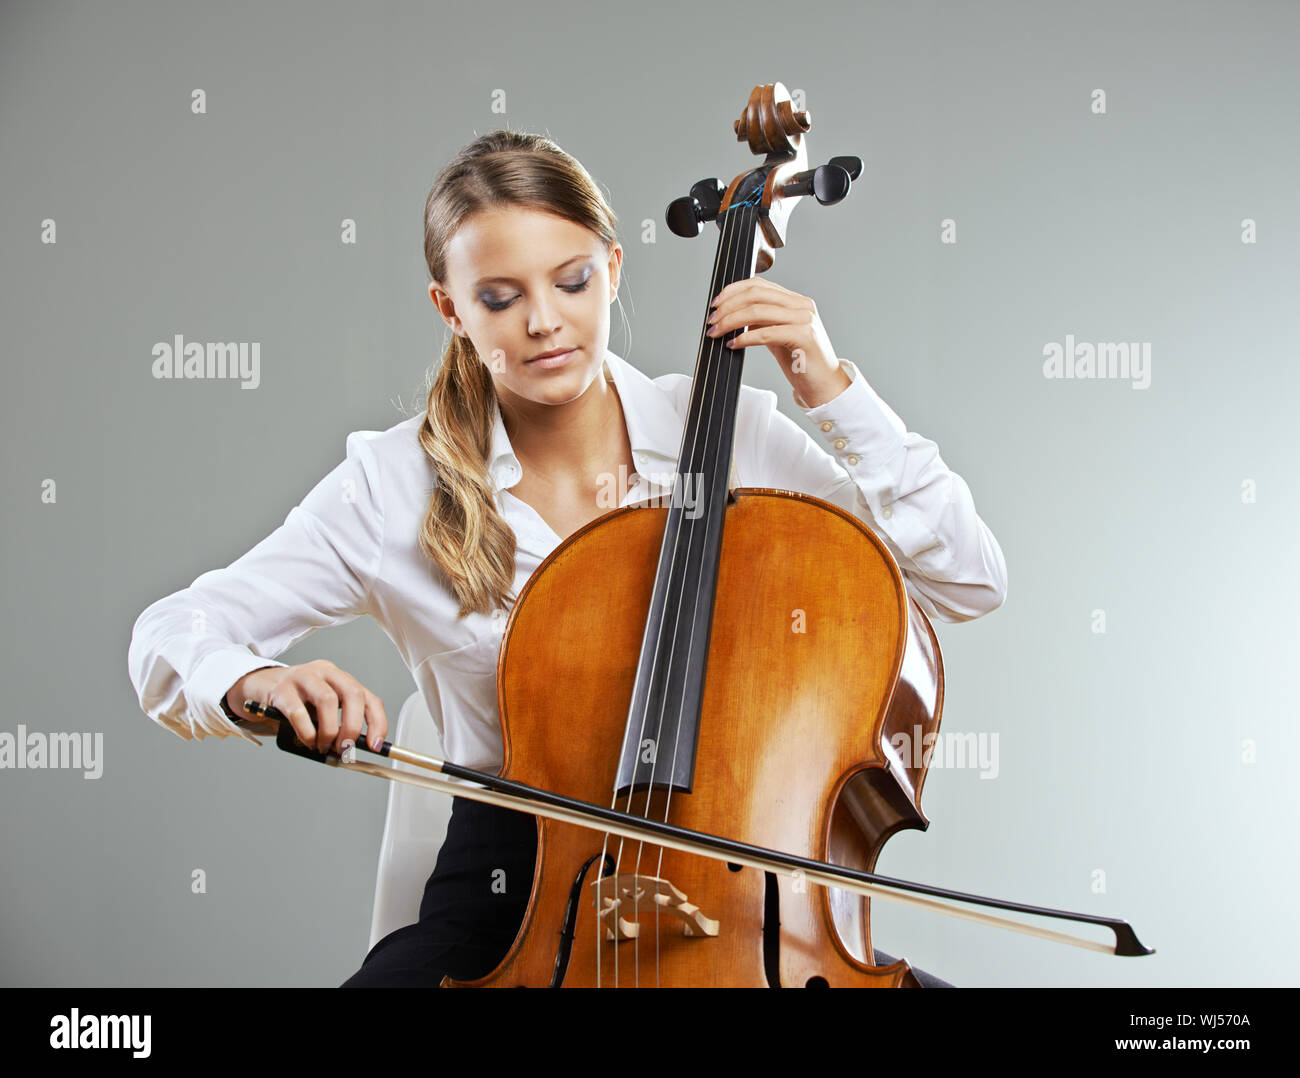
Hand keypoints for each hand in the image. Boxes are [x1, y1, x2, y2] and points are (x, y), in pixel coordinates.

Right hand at [226, 659, 387, 753]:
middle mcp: (325, 673)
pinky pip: (298, 711)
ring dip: (329, 731)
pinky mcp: (281, 689)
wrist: (257, 687)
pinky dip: (306, 732)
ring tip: (323, 746)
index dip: (377, 723)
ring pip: (327, 701)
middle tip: (345, 749)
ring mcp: (303, 677)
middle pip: (352, 694)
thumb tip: (349, 751)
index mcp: (340, 679)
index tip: (376, 746)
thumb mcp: (320, 710)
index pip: (369, 698)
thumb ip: (335, 724)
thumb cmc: (294, 701)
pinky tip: (306, 741)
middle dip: (353, 727)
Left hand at [706, 279, 850, 406]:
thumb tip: (733, 316)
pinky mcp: (804, 336)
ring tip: (717, 332)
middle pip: (756, 294)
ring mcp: (804, 319)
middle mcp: (801, 305)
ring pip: (758, 310)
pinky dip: (745, 338)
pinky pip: (766, 332)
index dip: (733, 291)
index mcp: (796, 301)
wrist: (825, 386)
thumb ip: (761, 322)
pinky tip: (733, 344)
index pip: (760, 284)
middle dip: (728, 306)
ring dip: (731, 321)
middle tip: (712, 320)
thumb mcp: (778, 336)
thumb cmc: (802, 363)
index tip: (716, 304)